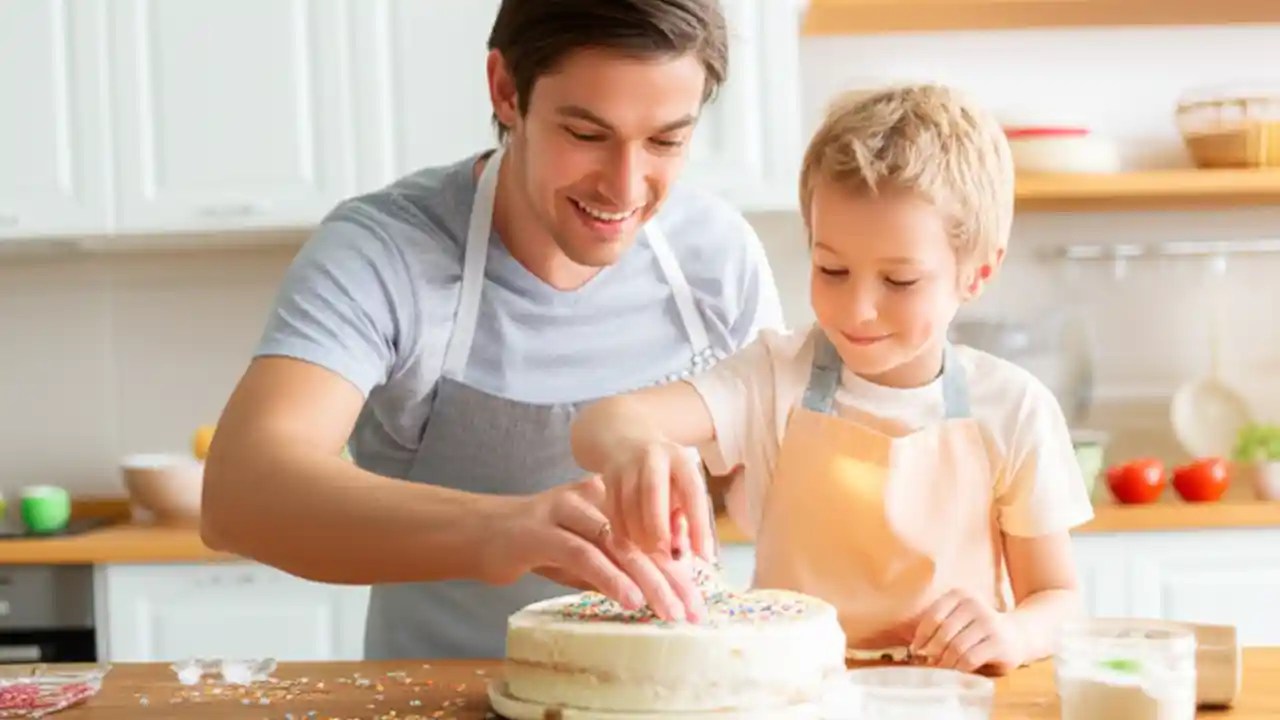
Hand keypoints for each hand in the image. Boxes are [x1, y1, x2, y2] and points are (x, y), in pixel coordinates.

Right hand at [480, 475, 704, 621]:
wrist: (477, 532)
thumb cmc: (533, 546)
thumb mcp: (580, 556)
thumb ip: (612, 567)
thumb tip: (654, 593)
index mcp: (604, 501)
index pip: (648, 537)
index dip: (676, 570)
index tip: (696, 602)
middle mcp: (589, 500)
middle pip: (640, 542)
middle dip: (670, 579)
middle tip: (692, 610)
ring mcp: (564, 512)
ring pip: (617, 547)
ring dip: (648, 581)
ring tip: (669, 610)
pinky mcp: (541, 531)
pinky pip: (584, 554)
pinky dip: (610, 577)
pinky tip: (630, 598)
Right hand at [601, 440, 712, 560]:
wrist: (625, 439)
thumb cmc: (662, 474)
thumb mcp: (679, 485)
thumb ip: (682, 514)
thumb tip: (680, 551)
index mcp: (680, 459)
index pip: (692, 492)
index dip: (699, 525)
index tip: (703, 554)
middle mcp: (653, 457)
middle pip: (653, 491)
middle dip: (659, 527)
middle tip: (664, 555)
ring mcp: (627, 464)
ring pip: (629, 503)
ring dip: (639, 534)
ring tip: (648, 554)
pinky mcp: (608, 476)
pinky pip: (613, 509)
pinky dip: (622, 531)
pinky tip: (630, 544)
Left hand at [909, 589, 1023, 674]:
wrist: (1018, 634)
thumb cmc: (979, 629)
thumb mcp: (960, 619)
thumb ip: (940, 626)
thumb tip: (916, 648)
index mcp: (960, 594)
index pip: (934, 615)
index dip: (922, 635)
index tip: (916, 649)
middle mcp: (975, 604)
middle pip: (944, 632)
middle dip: (932, 650)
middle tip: (929, 662)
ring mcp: (989, 622)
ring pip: (956, 646)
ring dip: (945, 661)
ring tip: (941, 668)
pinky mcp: (998, 643)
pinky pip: (970, 658)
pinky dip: (959, 668)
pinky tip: (957, 671)